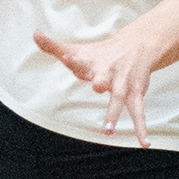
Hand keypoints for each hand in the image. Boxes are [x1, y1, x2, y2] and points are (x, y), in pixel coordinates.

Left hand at [34, 29, 155, 146]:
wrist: (137, 46)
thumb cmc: (101, 53)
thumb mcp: (78, 50)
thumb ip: (54, 47)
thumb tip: (35, 34)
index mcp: (91, 62)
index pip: (79, 59)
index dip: (71, 58)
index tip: (64, 56)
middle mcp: (108, 72)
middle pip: (103, 77)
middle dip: (101, 82)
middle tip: (97, 87)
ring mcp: (122, 84)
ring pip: (119, 98)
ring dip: (114, 113)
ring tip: (108, 131)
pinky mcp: (135, 93)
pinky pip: (138, 112)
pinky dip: (141, 128)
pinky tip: (144, 143)